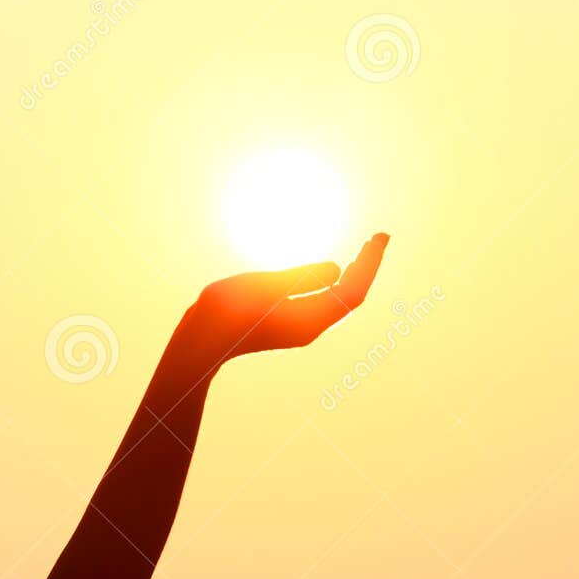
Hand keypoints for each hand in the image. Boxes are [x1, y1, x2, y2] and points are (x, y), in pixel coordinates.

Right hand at [181, 233, 388, 358]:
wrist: (198, 343)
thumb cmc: (225, 313)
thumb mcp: (264, 286)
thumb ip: (302, 277)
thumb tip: (336, 268)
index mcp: (309, 321)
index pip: (352, 290)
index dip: (370, 263)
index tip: (380, 236)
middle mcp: (309, 328)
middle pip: (350, 296)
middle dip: (365, 266)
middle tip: (378, 238)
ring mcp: (298, 328)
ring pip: (338, 301)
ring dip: (352, 274)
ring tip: (363, 251)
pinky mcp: (286, 325)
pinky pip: (322, 302)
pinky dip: (332, 283)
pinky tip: (330, 272)